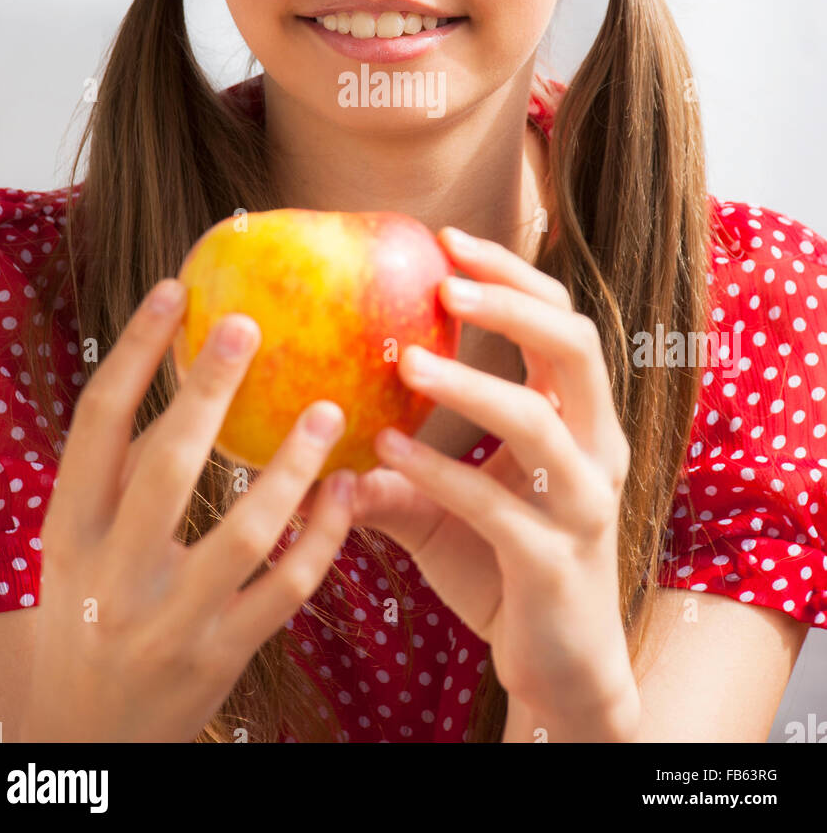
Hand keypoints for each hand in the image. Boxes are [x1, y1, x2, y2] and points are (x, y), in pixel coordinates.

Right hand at [21, 280, 355, 742]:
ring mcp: (170, 620)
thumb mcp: (81, 544)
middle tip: (252, 326)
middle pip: (167, 466)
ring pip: (245, 533)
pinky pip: (287, 588)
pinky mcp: (221, 655)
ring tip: (328, 410)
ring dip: (292, 468)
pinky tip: (349, 489)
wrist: (84, 734)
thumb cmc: (90, 610)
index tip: (178, 290)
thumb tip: (187, 376)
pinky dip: (323, 536)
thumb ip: (125, 473)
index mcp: (70, 528)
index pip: (97, 422)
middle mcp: (113, 573)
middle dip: (209, 391)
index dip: (136, 351)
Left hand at [347, 227, 638, 736]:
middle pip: (575, 345)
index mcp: (580, 419)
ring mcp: (585, 505)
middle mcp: (598, 449)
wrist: (560, 669)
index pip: (560, 319)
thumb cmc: (503, 570)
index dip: (512, 274)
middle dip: (509, 304)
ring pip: (543, 420)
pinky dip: (443, 475)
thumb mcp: (445, 510)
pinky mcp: (557, 562)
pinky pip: (501, 507)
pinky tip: (388, 457)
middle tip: (442, 287)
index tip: (446, 242)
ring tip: (405, 364)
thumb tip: (313, 430)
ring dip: (471, 385)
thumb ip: (394, 470)